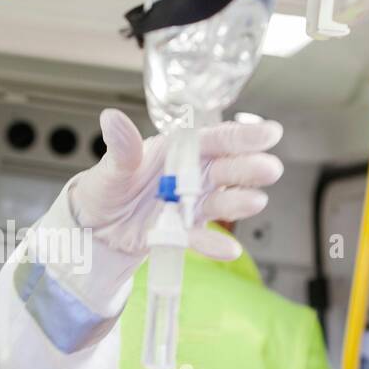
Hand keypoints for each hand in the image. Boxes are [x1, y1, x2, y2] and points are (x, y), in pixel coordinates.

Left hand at [68, 109, 284, 259]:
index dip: (245, 135)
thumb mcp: (112, 167)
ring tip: (254, 202)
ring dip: (239, 203)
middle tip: (269, 169)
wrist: (97, 226)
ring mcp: (192, 204)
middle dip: (250, 168)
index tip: (271, 133)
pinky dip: (213, 244)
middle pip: (228, 169)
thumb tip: (111, 118)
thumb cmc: (108, 188)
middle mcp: (193, 175)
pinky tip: (229, 249)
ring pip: (222, 202)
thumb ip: (121, 147)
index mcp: (180, 150)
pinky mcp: (184, 231)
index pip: (217, 139)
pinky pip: (201, 237)